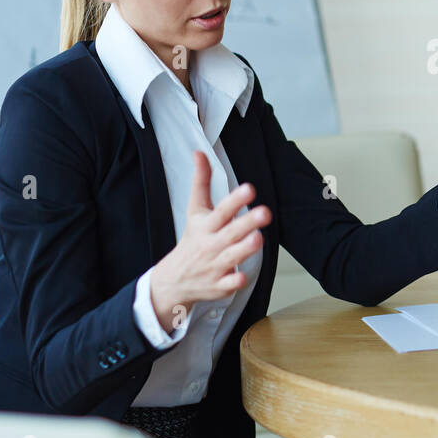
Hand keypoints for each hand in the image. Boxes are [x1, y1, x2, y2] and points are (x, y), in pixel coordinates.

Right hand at [149, 150, 271, 333]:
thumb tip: (199, 153)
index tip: (249, 189)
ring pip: (232, 256)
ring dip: (244, 249)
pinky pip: (228, 284)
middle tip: (264, 212)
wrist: (173, 280)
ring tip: (258, 238)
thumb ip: (201, 182)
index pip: (222, 210)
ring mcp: (215, 265)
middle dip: (247, 223)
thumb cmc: (192, 240)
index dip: (235, 199)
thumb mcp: (195, 210)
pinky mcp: (219, 285)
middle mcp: (211, 244)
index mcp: (206, 225)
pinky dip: (234, 281)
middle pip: (231, 232)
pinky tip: (242, 277)